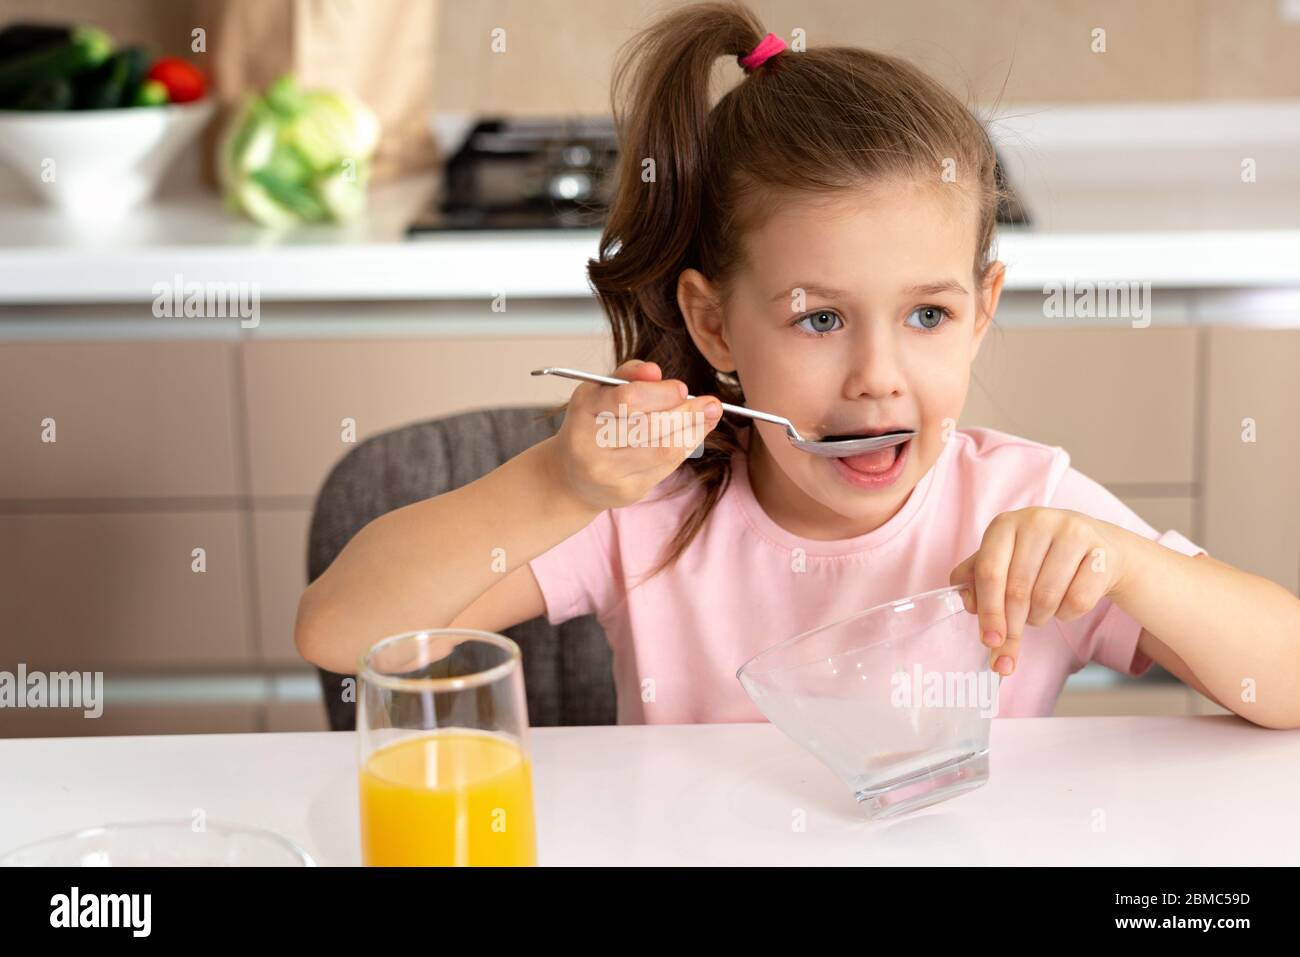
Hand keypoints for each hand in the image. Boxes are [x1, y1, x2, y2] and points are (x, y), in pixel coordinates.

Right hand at [545, 359, 723, 511]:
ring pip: (663, 450)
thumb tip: (656, 371)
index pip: (627, 399)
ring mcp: (608, 472)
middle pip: (649, 427)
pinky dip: (686, 447)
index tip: (683, 389)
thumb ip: (628, 375)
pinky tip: (695, 433)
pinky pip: (666, 467)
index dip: (662, 393)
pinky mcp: (626, 492)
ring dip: (693, 430)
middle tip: (710, 403)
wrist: (570, 478)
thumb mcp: (600, 392)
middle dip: (686, 413)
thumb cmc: (592, 425)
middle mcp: (590, 445)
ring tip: (709, 414)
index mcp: (583, 411)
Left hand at [948, 508, 1129, 675]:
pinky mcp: (1101, 553)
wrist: (1098, 547)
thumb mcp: (1005, 560)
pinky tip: (1065, 602)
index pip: (989, 572)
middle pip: (1017, 590)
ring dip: (1039, 619)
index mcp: (1005, 523)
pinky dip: (1066, 614)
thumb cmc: (1041, 557)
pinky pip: (1077, 602)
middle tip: (1008, 646)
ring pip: (1046, 599)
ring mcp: (1072, 534)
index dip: (988, 611)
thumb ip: (978, 580)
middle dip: (1011, 626)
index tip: (989, 641)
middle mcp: (1037, 522)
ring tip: (1039, 611)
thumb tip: (969, 606)